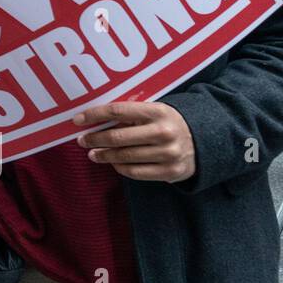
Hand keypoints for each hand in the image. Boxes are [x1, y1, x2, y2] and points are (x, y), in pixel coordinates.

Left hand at [74, 101, 195, 181]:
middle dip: (94, 139)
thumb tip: (93, 119)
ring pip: (124, 156)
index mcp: (158, 111)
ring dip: (104, 155)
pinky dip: (120, 168)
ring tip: (92, 154)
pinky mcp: (170, 171)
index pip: (118, 111)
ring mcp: (168, 153)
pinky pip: (136, 172)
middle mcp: (163, 132)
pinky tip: (112, 163)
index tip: (77, 120)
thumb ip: (130, 114)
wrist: (204, 142)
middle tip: (81, 140)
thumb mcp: (154, 111)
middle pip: (118, 137)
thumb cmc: (167, 123)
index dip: (94, 115)